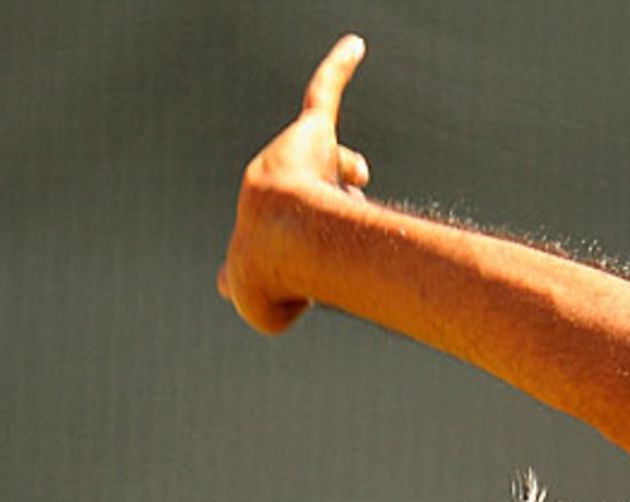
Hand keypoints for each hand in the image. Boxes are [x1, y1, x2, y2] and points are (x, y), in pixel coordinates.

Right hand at [217, 35, 372, 334]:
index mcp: (258, 234)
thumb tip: (321, 282)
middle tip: (341, 232)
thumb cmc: (276, 279)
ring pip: (331, 161)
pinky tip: (356, 47)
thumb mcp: (275, 314)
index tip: (268, 280)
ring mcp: (292, 162)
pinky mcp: (310, 134)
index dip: (272, 266)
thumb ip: (293, 303)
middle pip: (315, 202)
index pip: (262, 246)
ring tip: (357, 176)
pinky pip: (325, 92)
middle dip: (330, 218)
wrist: (277, 241)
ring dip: (345, 171)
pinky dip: (340, 68)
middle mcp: (276, 192)